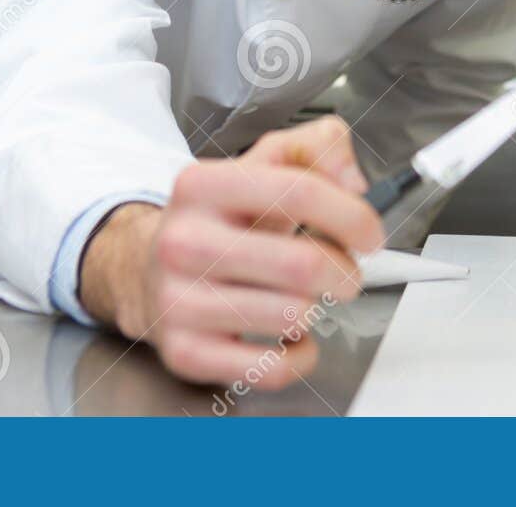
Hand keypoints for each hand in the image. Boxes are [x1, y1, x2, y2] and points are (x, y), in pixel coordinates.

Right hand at [79, 115, 382, 387]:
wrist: (145, 269)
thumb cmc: (219, 220)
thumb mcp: (261, 164)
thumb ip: (317, 147)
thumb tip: (351, 180)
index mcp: (202, 184)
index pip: (299, 192)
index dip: (352, 215)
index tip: (370, 233)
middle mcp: (184, 241)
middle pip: (303, 264)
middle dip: (344, 271)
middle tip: (342, 270)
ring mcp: (179, 301)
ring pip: (294, 316)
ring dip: (318, 308)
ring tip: (303, 294)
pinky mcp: (185, 352)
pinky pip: (272, 368)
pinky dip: (299, 356)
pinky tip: (291, 335)